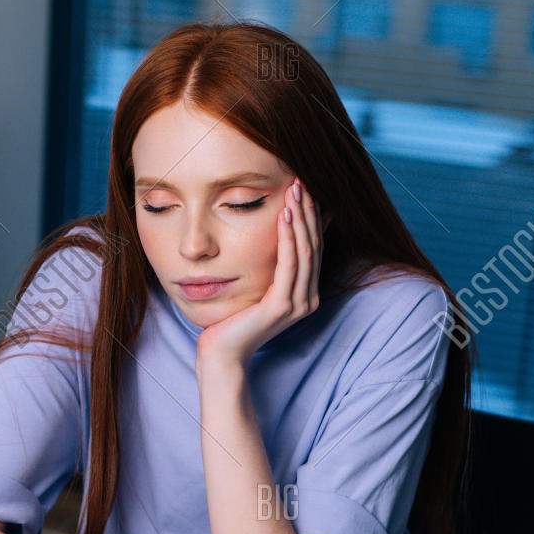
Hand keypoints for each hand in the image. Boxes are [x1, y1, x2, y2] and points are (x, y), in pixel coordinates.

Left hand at [195, 177, 321, 368]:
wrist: (221, 353)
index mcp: (304, 294)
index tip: (303, 190)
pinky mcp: (281, 307)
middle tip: (301, 181)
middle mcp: (307, 299)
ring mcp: (297, 304)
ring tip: (295, 191)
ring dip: (300, 219)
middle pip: (313, 246)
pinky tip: (284, 217)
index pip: (312, 248)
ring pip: (304, 252)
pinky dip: (288, 239)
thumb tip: (270, 241)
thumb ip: (269, 270)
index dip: (310, 218)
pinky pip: (289, 266)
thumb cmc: (233, 320)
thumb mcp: (255, 288)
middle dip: (308, 211)